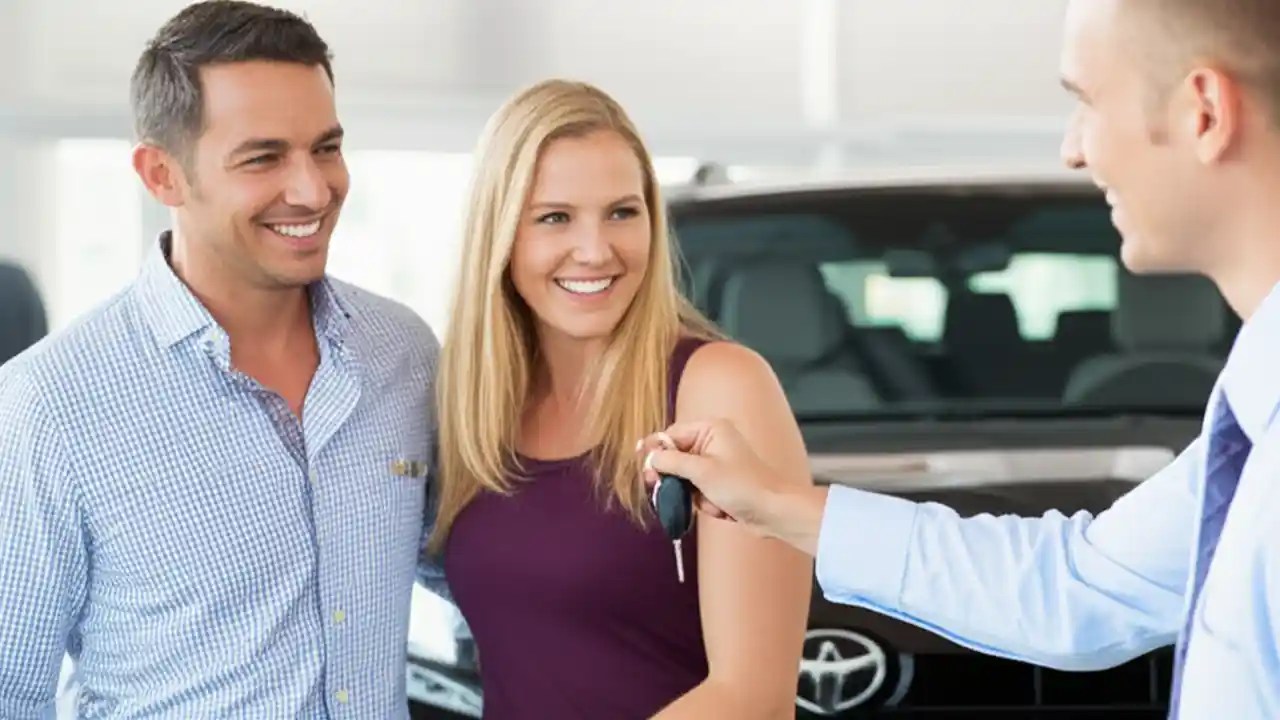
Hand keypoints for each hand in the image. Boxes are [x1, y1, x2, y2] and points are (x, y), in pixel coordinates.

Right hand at [636, 418, 786, 532]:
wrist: (773, 511)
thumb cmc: (742, 486)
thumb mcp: (701, 471)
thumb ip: (671, 461)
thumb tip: (649, 456)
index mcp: (711, 429)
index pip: (671, 434)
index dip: (656, 450)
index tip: (644, 465)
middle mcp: (713, 442)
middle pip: (675, 457)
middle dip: (675, 478)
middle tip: (665, 488)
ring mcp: (716, 463)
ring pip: (685, 478)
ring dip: (692, 494)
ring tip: (711, 502)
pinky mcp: (719, 483)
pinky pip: (697, 490)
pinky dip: (703, 502)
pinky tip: (719, 508)